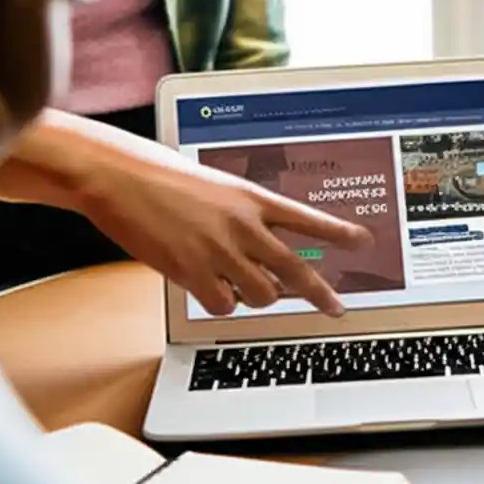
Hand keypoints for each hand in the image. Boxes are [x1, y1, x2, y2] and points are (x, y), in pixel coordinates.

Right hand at [80, 157, 372, 316]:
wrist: (117, 175)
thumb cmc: (159, 175)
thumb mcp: (214, 186)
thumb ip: (241, 216)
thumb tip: (260, 253)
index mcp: (251, 197)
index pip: (308, 219)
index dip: (339, 233)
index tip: (365, 241)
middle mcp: (243, 225)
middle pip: (296, 269)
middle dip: (322, 294)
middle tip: (338, 308)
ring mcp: (219, 250)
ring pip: (262, 294)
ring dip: (256, 296)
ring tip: (238, 283)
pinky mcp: (192, 271)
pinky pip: (222, 303)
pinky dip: (218, 301)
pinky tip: (204, 284)